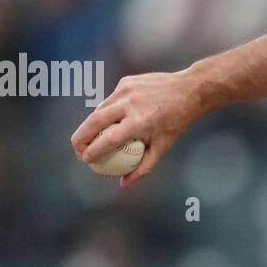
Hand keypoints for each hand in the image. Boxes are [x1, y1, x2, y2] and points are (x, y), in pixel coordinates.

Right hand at [70, 68, 207, 187]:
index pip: (108, 139)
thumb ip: (143, 167)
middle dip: (79, 137)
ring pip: (99, 109)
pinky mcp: (126, 82)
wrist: (188, 90)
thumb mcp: (163, 146)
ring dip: (90, 124)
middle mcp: (129, 104)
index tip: (86, 160)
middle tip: (78, 150)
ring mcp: (126, 90)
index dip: (92, 151)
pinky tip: (106, 122)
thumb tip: (124, 184)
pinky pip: (110, 100)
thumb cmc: (176, 122)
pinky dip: (107, 111)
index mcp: (139, 122)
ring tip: (87, 138)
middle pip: (93, 121)